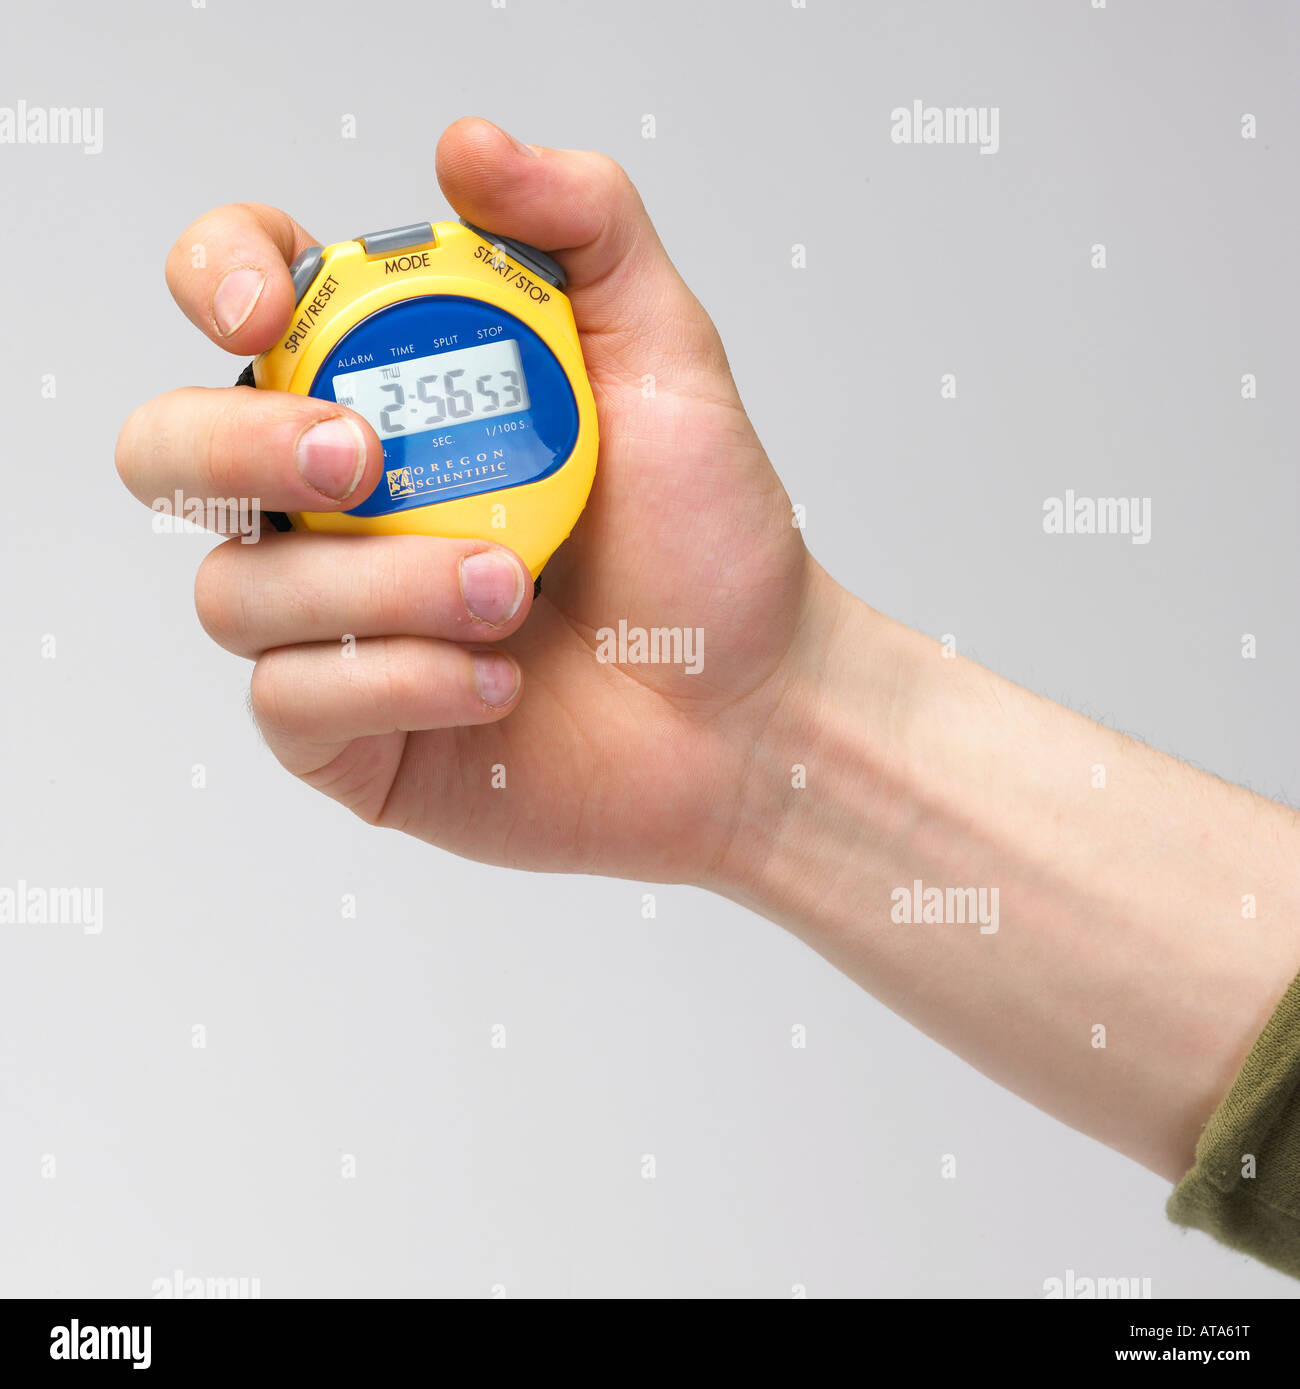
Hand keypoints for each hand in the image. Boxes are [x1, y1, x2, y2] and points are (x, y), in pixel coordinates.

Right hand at [115, 117, 825, 885]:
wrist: (750, 704)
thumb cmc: (708, 538)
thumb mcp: (668, 356)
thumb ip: (586, 226)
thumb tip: (465, 146)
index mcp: (389, 396)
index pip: (242, 306)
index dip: (216, 279)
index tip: (267, 312)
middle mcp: (338, 507)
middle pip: (173, 456)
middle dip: (242, 449)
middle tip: (365, 462)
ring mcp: (335, 623)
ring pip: (238, 592)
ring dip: (380, 584)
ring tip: (515, 592)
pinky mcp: (349, 732)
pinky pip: (294, 701)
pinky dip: (402, 682)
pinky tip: (501, 682)